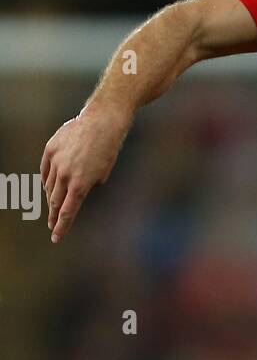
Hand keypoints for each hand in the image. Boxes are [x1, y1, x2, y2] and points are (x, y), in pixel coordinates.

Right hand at [40, 102, 129, 242]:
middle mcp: (65, 175)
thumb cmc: (108, 149)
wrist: (102, 122)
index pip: (67, 212)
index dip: (61, 227)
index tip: (56, 238)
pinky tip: (48, 186)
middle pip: (55, 202)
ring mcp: (55, 161)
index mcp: (80, 185)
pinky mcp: (50, 149)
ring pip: (49, 186)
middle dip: (54, 215)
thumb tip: (78, 192)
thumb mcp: (103, 173)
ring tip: (53, 206)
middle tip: (52, 225)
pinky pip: (45, 170)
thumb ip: (89, 186)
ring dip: (51, 198)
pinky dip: (47, 179)